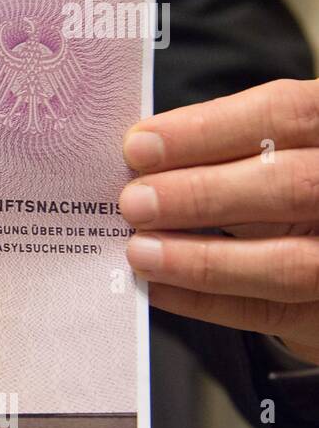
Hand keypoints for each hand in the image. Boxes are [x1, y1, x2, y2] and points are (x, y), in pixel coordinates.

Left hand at [120, 78, 318, 365]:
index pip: (287, 114)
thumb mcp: (275, 151)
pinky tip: (159, 287)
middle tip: (135, 202)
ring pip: (290, 262)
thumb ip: (225, 148)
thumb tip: (140, 158)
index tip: (139, 146)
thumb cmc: (288, 189)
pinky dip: (207, 301)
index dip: (208, 129)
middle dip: (202, 194)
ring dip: (202, 258)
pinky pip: (273, 312)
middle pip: (292, 185)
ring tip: (141, 251)